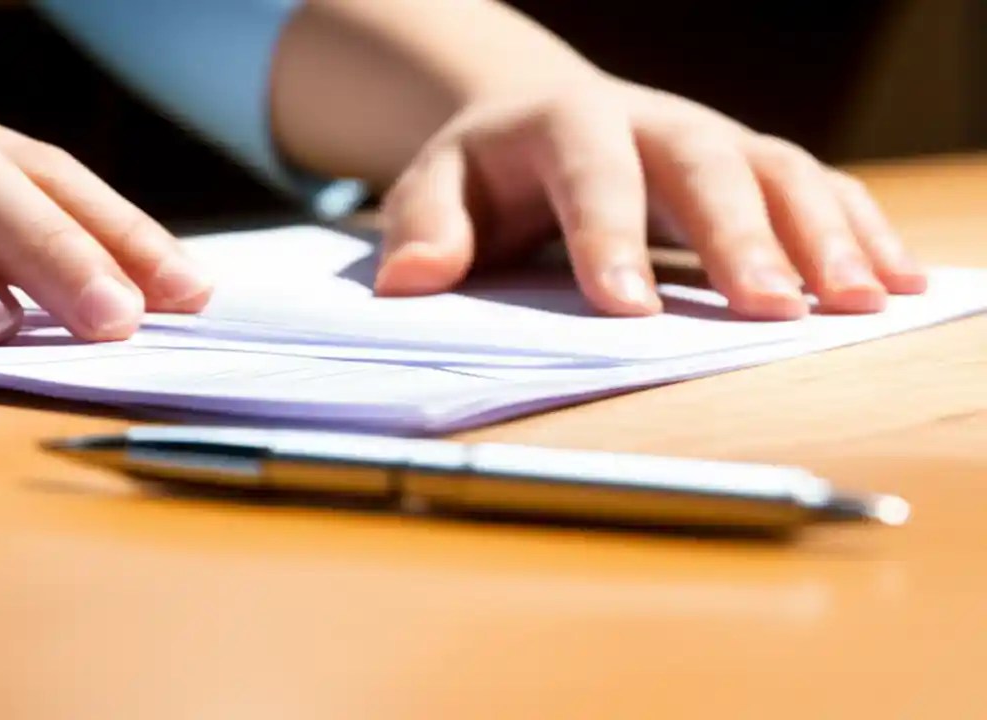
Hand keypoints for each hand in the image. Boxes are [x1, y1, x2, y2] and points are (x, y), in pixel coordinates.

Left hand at [374, 73, 925, 318]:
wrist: (541, 119)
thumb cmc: (487, 170)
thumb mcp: (434, 186)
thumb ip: (423, 226)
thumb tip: (407, 283)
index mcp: (566, 123)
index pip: (591, 175)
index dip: (608, 239)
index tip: (626, 308)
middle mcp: (652, 121)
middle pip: (705, 167)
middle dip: (740, 237)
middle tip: (770, 310)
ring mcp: (712, 138)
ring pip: (779, 171)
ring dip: (824, 235)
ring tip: (858, 303)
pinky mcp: (750, 162)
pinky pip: (819, 185)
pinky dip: (860, 228)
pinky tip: (896, 279)